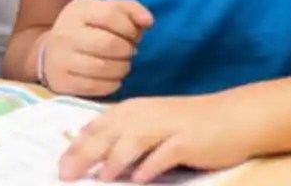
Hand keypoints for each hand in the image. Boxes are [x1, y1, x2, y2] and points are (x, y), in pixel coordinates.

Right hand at [42, 0, 152, 96]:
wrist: (51, 53)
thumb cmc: (87, 29)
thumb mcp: (104, 10)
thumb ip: (130, 10)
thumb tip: (148, 21)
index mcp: (77, 11)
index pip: (110, 14)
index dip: (129, 26)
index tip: (133, 34)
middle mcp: (65, 33)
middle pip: (109, 43)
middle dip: (128, 50)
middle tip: (129, 51)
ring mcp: (60, 58)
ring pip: (103, 67)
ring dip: (122, 68)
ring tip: (122, 64)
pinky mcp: (62, 81)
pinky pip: (95, 87)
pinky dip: (111, 84)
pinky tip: (112, 77)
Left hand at [59, 94, 258, 182]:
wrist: (233, 117)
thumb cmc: (188, 124)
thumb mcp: (152, 124)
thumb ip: (124, 135)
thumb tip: (94, 155)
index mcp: (133, 110)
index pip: (97, 127)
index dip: (76, 146)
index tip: (58, 165)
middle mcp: (145, 115)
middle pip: (108, 134)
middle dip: (83, 155)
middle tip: (64, 174)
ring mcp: (166, 127)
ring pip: (132, 141)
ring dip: (114, 160)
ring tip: (99, 178)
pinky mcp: (186, 141)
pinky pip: (165, 154)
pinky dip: (150, 166)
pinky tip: (139, 179)